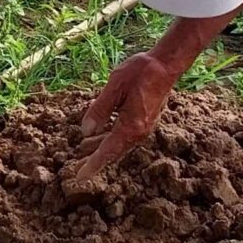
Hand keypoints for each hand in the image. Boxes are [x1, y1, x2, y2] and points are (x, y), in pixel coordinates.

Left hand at [66, 49, 182, 190]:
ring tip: (84, 153)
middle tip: (76, 169)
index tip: (80, 178)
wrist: (166, 65)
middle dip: (94, 160)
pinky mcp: (145, 120)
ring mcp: (144, 127)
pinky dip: (110, 138)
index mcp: (130, 126)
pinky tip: (100, 134)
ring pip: (118, 143)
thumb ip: (100, 110)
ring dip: (101, 148)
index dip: (92, 165)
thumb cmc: (141, 72)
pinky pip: (124, 135)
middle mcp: (139, 132)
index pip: (107, 151)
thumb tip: (85, 131)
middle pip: (113, 151)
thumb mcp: (115, 87)